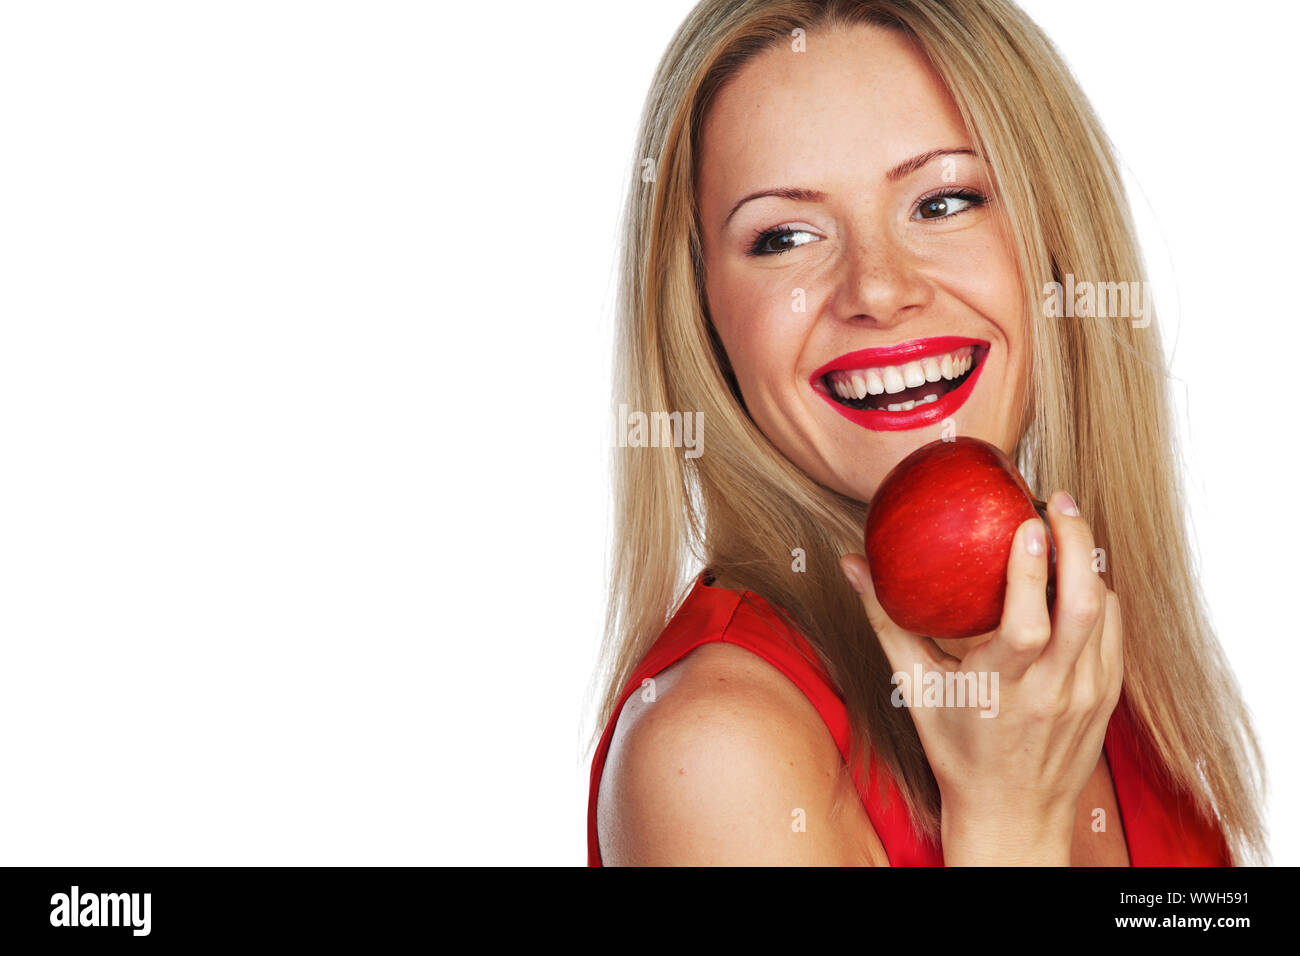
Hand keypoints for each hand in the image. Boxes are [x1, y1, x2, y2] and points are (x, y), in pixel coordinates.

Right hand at [840, 490, 1123, 864]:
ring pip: (1106, 612)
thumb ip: (886, 621)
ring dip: (1089, 561)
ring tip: (1065, 525)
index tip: (1028, 523)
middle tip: (1058, 499)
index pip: (1029, 625)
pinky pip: (1114, 629)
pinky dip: (1099, 592)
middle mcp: (1054, 691)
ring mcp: (1089, 695)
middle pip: (1084, 607)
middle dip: (1078, 543)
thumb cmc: (958, 750)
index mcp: (1003, 690)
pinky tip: (1077, 571)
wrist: (1014, 815)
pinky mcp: (1108, 696)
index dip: (1033, 571)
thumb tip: (852, 564)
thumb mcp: (915, 689)